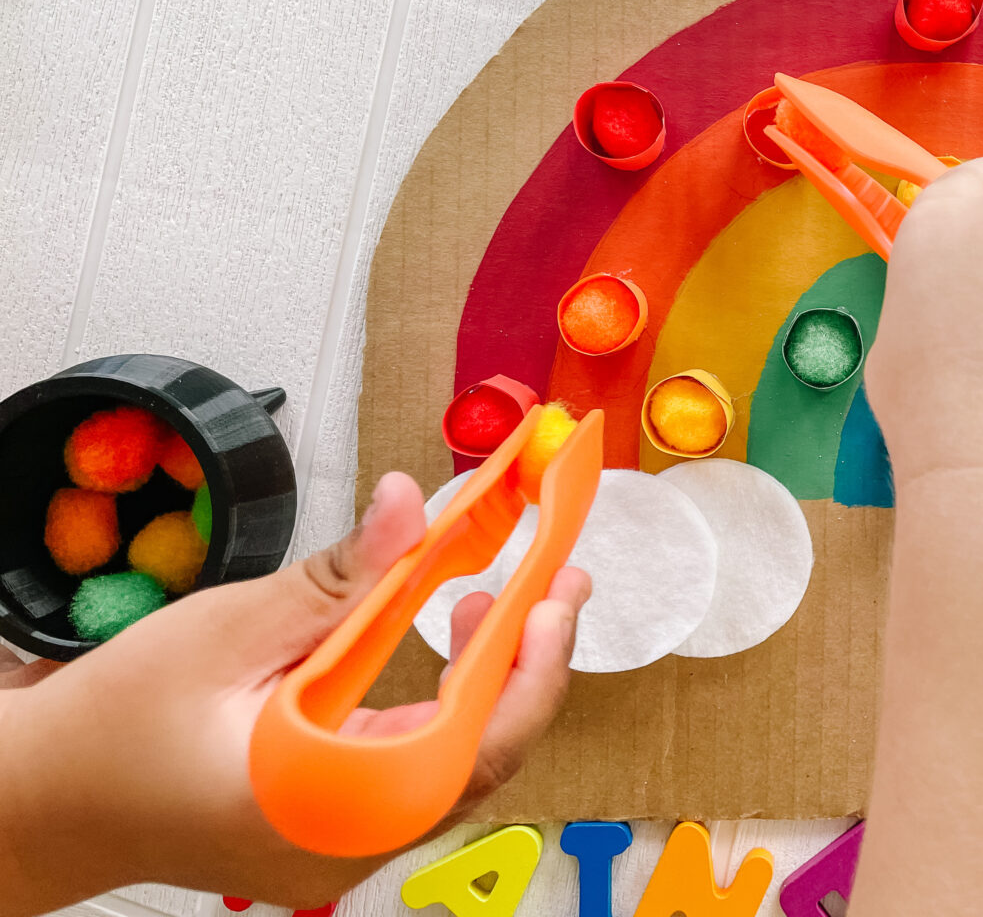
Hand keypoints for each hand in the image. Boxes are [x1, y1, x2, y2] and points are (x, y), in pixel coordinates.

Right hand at [0, 472, 588, 911]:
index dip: (532, 670)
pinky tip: (452, 643)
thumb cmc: (114, 726)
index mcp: (327, 807)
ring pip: (457, 768)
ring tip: (510, 597)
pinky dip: (448, 705)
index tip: (559, 594)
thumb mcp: (230, 630)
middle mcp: (349, 845)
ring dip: (493, 681)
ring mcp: (344, 849)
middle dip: (531, 665)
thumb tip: (415, 505)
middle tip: (557, 582)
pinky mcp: (335, 833)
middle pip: (482, 761)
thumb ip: (339, 577)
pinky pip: (419, 772)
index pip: (472, 748)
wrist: (43, 804)